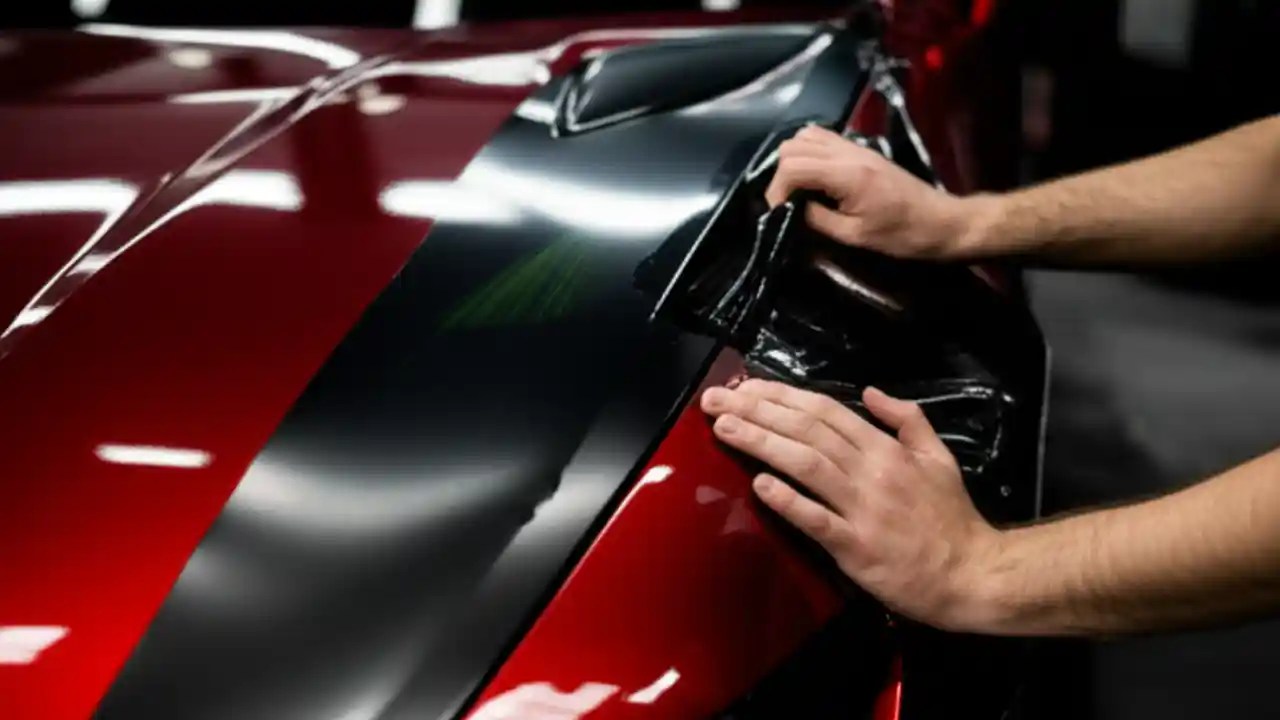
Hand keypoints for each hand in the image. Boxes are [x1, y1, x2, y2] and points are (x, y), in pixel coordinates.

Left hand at [700, 378, 1007, 631]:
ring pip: (806, 465)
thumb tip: (870, 391)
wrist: (971, 575)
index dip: (782, 395)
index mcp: (887, 448)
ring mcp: (862, 509)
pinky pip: (816, 519)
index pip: (825, 410)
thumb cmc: (950, 518)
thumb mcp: (939, 456)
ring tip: (724, 427)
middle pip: (807, 430)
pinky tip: (758, 484)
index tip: (745, 386)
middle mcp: (872, 471)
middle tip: (716, 399)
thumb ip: (907, 419)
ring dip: (761, 443)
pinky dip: (788, 500)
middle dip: (757, 410)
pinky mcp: (855, 547)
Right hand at [765, 126, 993, 259]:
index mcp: (847, 174)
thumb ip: (817, 221)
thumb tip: (791, 212)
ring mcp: (856, 148)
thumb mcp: (855, 236)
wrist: (941, 222)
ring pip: (806, 136)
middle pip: (794, 145)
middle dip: (781, 174)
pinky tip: (814, 179)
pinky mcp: (861, 150)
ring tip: (798, 189)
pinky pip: (824, 139)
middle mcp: (849, 153)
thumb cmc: (902, 235)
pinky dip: (809, 153)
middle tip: (787, 202)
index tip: (779, 213)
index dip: (777, 190)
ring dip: (793, 160)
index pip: (793, 165)